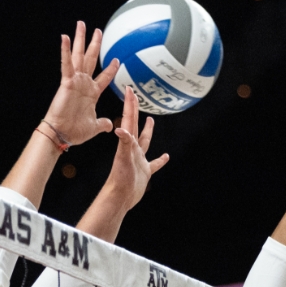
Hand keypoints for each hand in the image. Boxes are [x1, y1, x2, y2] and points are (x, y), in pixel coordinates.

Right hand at [43, 21, 120, 146]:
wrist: (63, 134)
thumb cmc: (75, 131)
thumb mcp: (95, 126)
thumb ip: (102, 124)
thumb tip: (109, 126)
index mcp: (91, 93)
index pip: (104, 77)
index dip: (111, 69)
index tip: (117, 59)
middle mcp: (84, 84)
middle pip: (91, 59)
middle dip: (94, 44)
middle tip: (98, 30)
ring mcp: (75, 81)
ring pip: (79, 56)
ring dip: (81, 40)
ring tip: (82, 25)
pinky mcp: (67, 82)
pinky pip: (66, 64)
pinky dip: (65, 51)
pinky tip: (65, 38)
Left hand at [98, 86, 169, 211]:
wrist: (119, 197)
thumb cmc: (119, 179)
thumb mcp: (123, 159)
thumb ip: (124, 144)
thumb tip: (120, 129)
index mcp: (128, 143)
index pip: (129, 119)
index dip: (130, 104)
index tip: (130, 89)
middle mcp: (133, 149)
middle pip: (135, 125)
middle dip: (135, 110)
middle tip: (136, 96)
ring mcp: (139, 160)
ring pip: (144, 141)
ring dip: (147, 131)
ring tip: (151, 121)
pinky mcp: (144, 171)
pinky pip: (154, 163)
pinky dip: (160, 160)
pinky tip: (165, 157)